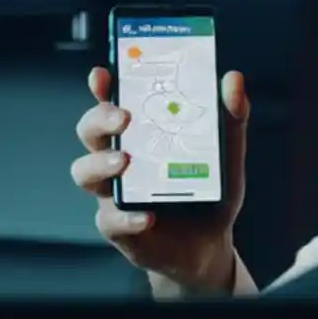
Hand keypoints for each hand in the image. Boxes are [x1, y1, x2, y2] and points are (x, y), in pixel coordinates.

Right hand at [70, 66, 249, 295]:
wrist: (209, 244)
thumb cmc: (211, 191)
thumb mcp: (228, 153)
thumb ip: (232, 118)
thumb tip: (233, 79)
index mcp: (142, 135)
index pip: (114, 103)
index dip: (103, 88)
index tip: (103, 74)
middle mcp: (120, 159)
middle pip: (91, 133)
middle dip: (99, 120)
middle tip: (123, 117)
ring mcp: (114, 193)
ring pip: (84, 173)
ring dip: (100, 164)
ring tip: (123, 161)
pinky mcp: (119, 227)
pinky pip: (111, 220)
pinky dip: (127, 217)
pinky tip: (147, 216)